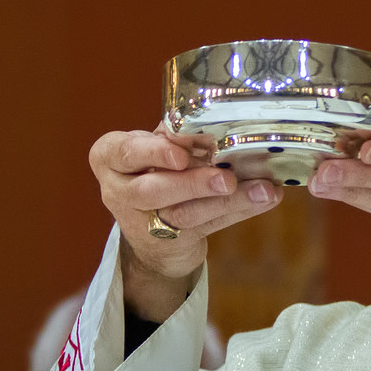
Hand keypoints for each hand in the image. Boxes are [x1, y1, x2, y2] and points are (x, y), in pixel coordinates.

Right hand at [90, 127, 279, 320]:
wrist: (148, 229)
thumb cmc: (155, 170)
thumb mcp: (155, 148)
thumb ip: (177, 139)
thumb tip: (220, 128)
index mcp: (109, 157)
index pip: (126, 152)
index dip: (154, 154)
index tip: (181, 155)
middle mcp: (117, 190)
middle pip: (151, 190)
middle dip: (192, 184)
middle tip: (226, 180)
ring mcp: (141, 221)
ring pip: (183, 213)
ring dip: (225, 201)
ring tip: (259, 190)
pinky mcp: (169, 242)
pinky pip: (207, 225)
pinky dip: (238, 210)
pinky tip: (262, 199)